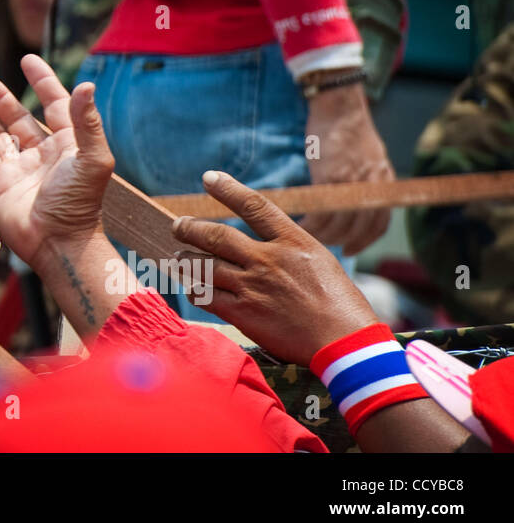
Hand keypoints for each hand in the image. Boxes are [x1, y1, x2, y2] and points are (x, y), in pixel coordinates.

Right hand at [0, 54, 113, 268]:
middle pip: (16, 115)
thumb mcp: (92, 159)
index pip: (54, 104)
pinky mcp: (0, 183)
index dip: (42, 81)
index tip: (28, 61)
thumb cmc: (79, 203)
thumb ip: (87, 122)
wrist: (57, 243)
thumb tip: (86, 84)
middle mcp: (42, 153)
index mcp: (67, 143)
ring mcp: (19, 168)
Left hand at [170, 170, 378, 365]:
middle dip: (191, 228)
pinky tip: (191, 288)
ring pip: (204, 265)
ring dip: (186, 260)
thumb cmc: (341, 305)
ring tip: (178, 257)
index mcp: (293, 241)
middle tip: (178, 226)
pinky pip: (206, 296)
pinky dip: (194, 290)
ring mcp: (253, 285)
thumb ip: (290, 248)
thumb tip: (265, 243)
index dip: (228, 189)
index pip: (254, 205)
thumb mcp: (320, 261)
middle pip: (217, 235)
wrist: (345, 343)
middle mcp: (268, 259)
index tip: (209, 178)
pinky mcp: (243, 312)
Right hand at [303, 83, 394, 254]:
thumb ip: (366, 179)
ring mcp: (352, 183)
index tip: (350, 250)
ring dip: (323, 235)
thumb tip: (355, 198)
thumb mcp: (369, 156)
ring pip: (339, 224)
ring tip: (308, 234)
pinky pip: (322, 212)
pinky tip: (301, 223)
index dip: (364, 241)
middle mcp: (372, 186)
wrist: (339, 106)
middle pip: (359, 228)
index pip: (379, 224)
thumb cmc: (348, 128)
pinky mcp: (331, 177)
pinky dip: (311, 223)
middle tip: (323, 244)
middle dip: (340, 241)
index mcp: (383, 182)